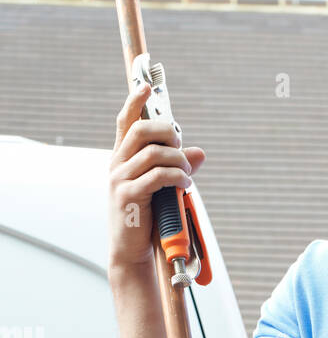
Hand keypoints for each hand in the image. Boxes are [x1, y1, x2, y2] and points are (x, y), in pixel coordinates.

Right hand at [108, 83, 205, 271]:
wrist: (130, 251)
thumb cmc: (146, 218)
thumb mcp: (162, 188)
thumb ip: (177, 168)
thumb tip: (200, 152)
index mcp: (122, 158)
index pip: (125, 121)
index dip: (135, 101)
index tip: (147, 86)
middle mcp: (116, 164)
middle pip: (140, 129)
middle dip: (167, 131)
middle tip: (181, 146)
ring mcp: (119, 180)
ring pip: (152, 152)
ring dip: (178, 158)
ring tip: (187, 172)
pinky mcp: (128, 197)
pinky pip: (157, 176)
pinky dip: (177, 176)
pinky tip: (185, 184)